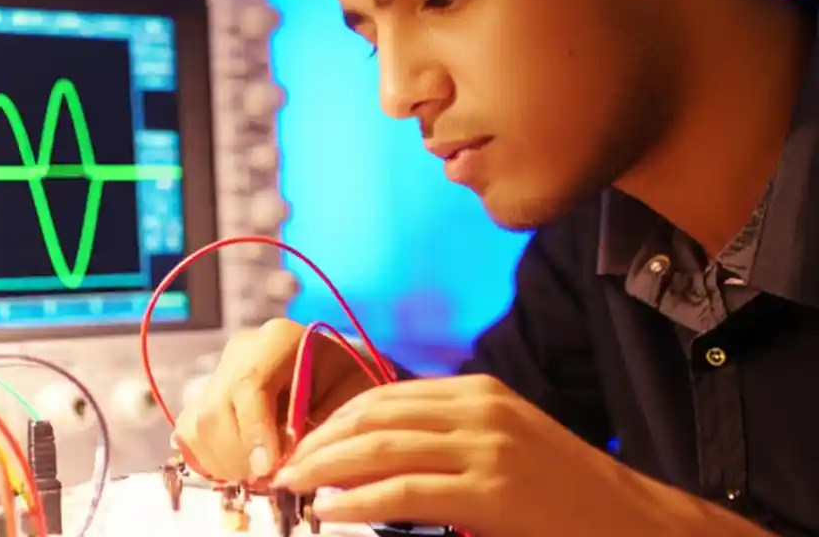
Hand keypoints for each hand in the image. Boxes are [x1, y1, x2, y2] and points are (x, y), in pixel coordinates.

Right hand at [172, 318, 378, 484]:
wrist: (339, 377)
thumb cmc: (349, 387)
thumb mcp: (351, 399)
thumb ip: (323, 426)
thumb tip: (291, 466)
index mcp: (279, 340)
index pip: (249, 384)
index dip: (254, 432)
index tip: (269, 469)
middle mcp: (241, 351)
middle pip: (215, 409)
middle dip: (239, 457)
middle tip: (268, 482)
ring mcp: (219, 373)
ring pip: (198, 425)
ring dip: (225, 464)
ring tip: (259, 477)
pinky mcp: (205, 397)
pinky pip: (190, 434)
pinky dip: (213, 460)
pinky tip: (243, 469)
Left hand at [272, 374, 710, 535]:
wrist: (633, 521)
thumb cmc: (563, 493)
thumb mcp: (504, 445)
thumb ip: (448, 439)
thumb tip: (377, 451)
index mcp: (477, 393)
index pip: (384, 396)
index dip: (333, 420)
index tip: (300, 444)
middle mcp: (479, 410)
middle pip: (373, 415)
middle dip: (318, 441)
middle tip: (281, 468)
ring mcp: (487, 448)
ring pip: (381, 448)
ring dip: (325, 468)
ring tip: (293, 487)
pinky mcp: (492, 493)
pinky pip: (406, 492)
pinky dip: (359, 501)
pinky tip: (330, 511)